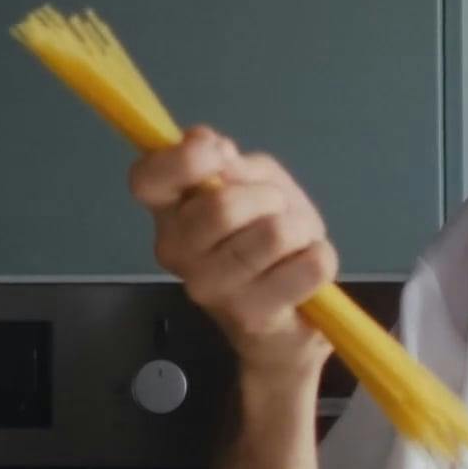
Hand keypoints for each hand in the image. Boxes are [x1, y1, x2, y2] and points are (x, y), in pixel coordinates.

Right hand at [129, 126, 336, 384]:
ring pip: (274, 234)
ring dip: (300, 228)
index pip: (147, 179)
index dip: (184, 160)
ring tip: (294, 244)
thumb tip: (213, 147)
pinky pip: (310, 265)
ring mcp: (210, 289)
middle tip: (275, 212)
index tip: (221, 154)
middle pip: (221, 207)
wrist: (286, 321)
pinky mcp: (252, 316)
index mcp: (170, 212)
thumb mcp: (256, 185)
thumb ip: (235, 165)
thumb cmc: (265, 239)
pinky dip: (320, 257)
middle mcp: (177, 251)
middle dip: (268, 197)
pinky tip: (303, 269)